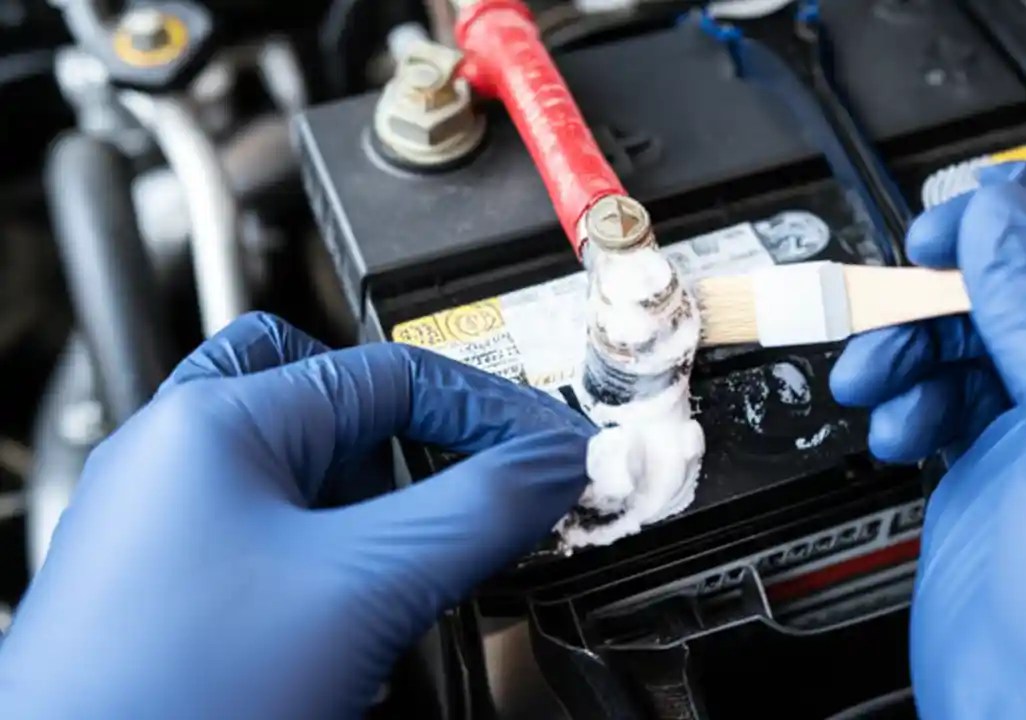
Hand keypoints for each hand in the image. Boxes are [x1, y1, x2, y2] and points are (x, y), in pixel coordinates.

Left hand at [0, 313, 594, 719]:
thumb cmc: (172, 696)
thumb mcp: (364, 586)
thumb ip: (478, 510)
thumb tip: (552, 463)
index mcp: (213, 420)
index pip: (393, 374)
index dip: (490, 411)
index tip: (550, 449)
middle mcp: (179, 457)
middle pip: (335, 402)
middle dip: (414, 441)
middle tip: (471, 476)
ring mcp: (170, 526)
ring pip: (306, 473)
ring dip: (376, 507)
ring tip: (408, 566)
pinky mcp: (175, 591)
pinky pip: (279, 539)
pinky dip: (336, 556)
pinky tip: (356, 616)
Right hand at [831, 162, 1025, 717]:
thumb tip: (1005, 217)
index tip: (983, 199)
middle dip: (964, 277)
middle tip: (912, 272)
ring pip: (977, 334)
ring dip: (916, 341)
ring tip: (879, 373)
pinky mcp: (995, 465)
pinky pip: (941, 393)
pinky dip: (906, 397)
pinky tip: (897, 427)